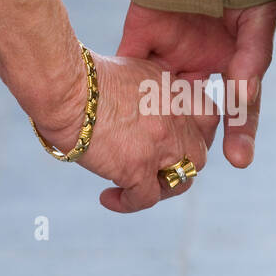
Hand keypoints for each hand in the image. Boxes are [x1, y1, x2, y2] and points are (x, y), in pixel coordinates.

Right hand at [36, 54, 218, 212]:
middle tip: (155, 168)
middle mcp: (176, 118)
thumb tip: (143, 108)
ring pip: (180, 180)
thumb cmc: (85, 77)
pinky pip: (146, 199)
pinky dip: (127, 204)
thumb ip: (148, 90)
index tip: (177, 141)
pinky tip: (108, 198)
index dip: (197, 132)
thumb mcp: (131, 71)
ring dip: (160, 188)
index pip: (208, 116)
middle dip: (180, 164)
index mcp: (175, 92)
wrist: (67, 90)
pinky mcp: (138, 169)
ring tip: (132, 188)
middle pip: (198, 153)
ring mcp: (161, 145)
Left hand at [116, 0, 275, 168]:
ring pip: (158, 98)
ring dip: (154, 123)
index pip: (236, 107)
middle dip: (190, 141)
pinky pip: (126, 68)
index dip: (240, 133)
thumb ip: (251, 59)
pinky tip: (120, 112)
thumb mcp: (259, 20)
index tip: (240, 159)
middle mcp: (197, 64)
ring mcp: (166, 53)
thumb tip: (243, 97)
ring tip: (151, 150)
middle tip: (188, 166)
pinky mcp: (138, 38)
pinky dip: (121, 87)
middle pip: (193, 114)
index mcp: (230, 62)